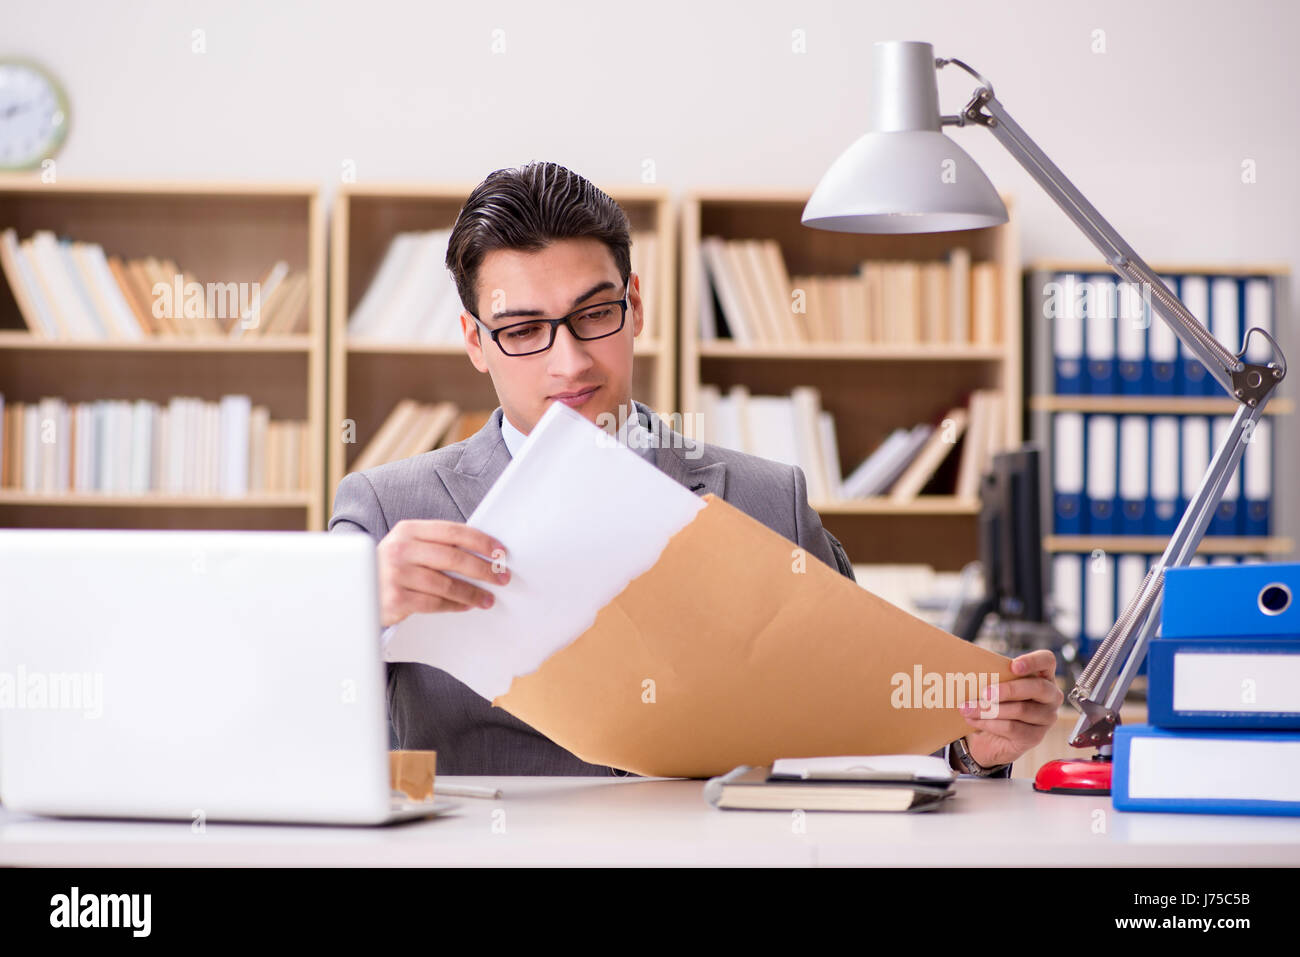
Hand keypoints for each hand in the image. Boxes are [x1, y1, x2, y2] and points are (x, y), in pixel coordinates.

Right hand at [376, 519, 508, 626]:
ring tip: (488, 598)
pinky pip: (435, 603)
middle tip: (501, 578)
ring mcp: (396, 574)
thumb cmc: (391, 568)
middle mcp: (400, 549)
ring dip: (472, 593)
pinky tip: (466, 606)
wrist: (356, 592)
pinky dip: (455, 606)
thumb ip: (436, 545)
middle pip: (453, 558)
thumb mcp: (408, 547)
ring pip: (446, 584)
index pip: (453, 532)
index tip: (500, 551)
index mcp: (408, 530)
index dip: (481, 541)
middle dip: (483, 569)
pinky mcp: (396, 599)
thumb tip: (481, 552)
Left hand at [958, 649, 1062, 768]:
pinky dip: (988, 723)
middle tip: (984, 692)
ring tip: (966, 708)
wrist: (990, 736)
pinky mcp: (1035, 736)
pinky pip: (1012, 728)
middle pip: (1038, 688)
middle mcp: (1051, 695)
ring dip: (989, 709)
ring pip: (1021, 710)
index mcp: (1042, 675)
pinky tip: (972, 720)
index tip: (1013, 666)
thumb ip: (990, 675)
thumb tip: (968, 667)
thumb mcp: (994, 685)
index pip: (1047, 660)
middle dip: (1009, 689)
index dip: (1033, 661)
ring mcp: (1046, 717)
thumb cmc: (994, 701)